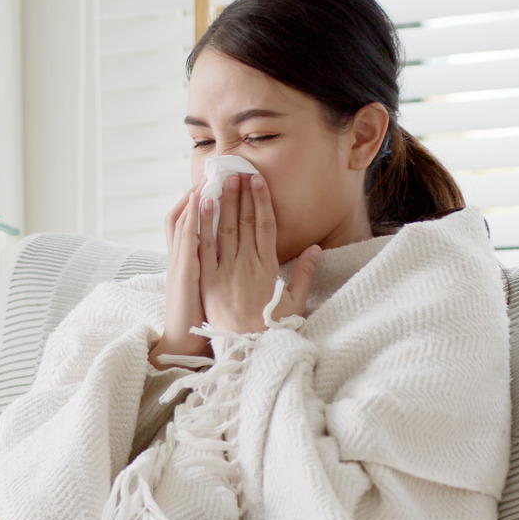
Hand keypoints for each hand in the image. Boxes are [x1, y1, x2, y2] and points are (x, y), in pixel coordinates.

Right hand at [150, 184, 209, 368]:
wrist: (185, 342)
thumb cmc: (204, 319)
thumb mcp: (210, 290)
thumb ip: (218, 270)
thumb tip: (234, 254)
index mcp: (193, 260)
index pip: (196, 223)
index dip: (204, 202)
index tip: (217, 184)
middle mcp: (183, 258)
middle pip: (189, 217)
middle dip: (200, 193)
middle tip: (212, 171)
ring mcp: (180, 264)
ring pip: (184, 223)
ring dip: (194, 199)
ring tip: (206, 176)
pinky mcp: (182, 274)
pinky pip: (185, 242)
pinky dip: (190, 221)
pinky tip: (197, 203)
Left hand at [198, 174, 320, 334]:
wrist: (247, 350)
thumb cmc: (271, 329)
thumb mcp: (294, 303)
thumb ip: (304, 274)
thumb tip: (316, 249)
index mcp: (268, 267)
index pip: (266, 225)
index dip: (262, 200)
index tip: (257, 180)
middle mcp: (247, 264)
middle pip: (244, 221)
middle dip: (240, 194)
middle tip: (236, 170)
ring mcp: (227, 271)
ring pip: (225, 229)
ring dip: (223, 202)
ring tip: (221, 180)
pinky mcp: (209, 280)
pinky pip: (206, 248)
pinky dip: (203, 225)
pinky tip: (202, 205)